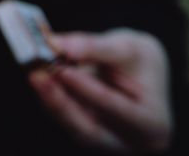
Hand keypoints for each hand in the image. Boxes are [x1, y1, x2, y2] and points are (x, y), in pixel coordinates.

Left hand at [28, 28, 171, 152]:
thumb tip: (61, 45)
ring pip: (70, 126)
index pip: (118, 110)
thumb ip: (96, 47)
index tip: (64, 70)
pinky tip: (39, 75)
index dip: (89, 91)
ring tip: (35, 71)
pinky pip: (62, 118)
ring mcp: (103, 142)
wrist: (137, 71)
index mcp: (153, 125)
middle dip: (60, 103)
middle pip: (88, 131)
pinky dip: (49, 97)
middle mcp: (127, 143)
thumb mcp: (127, 47)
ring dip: (49, 99)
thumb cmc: (139, 60)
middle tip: (37, 76)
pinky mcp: (82, 133)